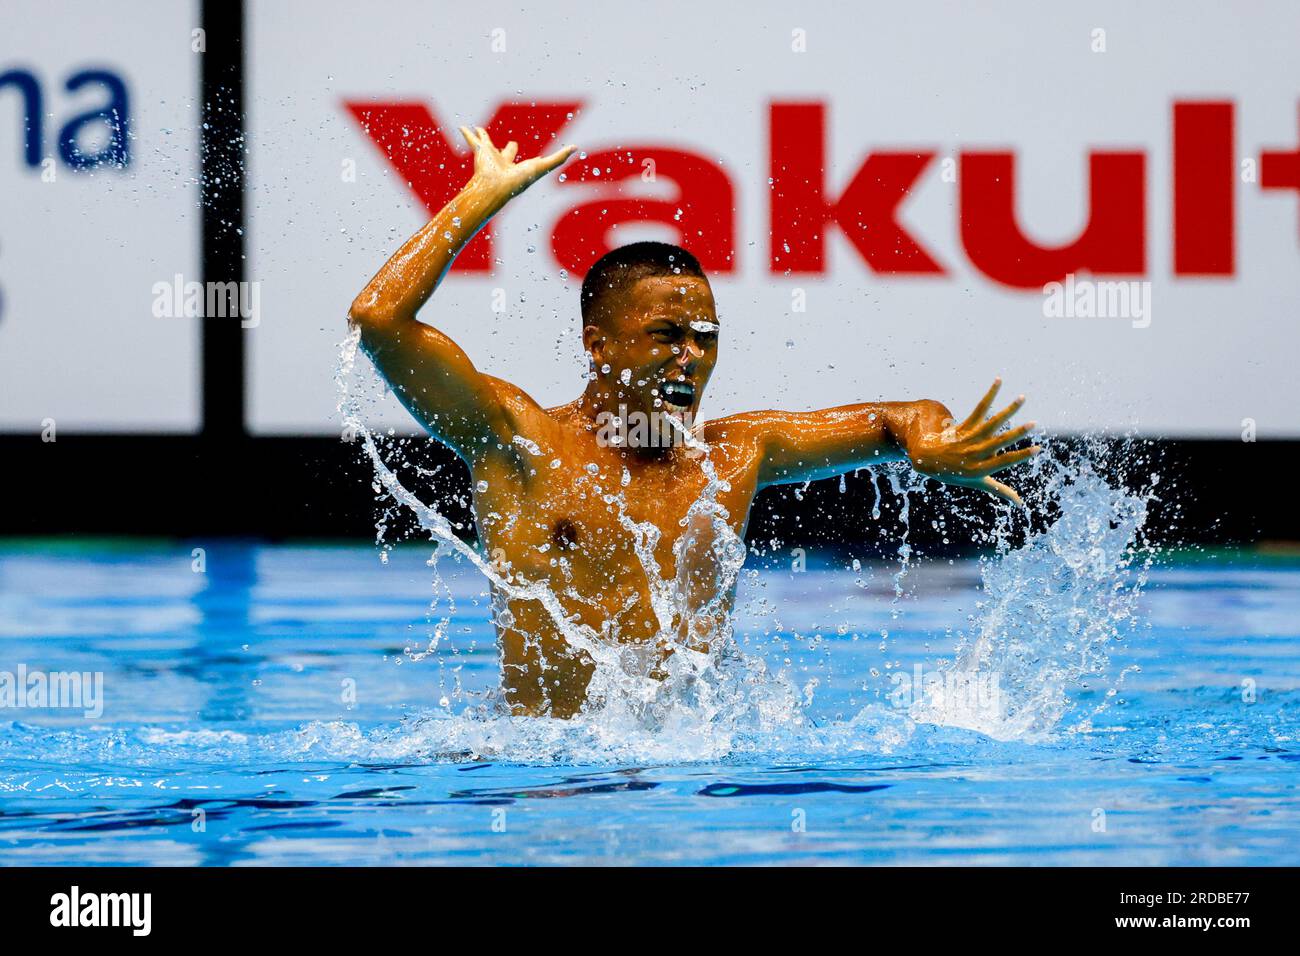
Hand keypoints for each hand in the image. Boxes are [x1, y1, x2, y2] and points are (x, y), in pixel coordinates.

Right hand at [459, 125, 575, 201]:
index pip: (528, 162)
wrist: (495, 188)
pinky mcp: (480, 152)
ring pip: (485, 142)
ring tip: (478, 129)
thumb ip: (558, 158)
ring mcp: (490, 156)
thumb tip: (576, 148)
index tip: (538, 158)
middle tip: (511, 145)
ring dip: (482, 136)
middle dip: (508, 148)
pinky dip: (467, 133)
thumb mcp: (543, 166)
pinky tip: (462, 126)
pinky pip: (472, 140)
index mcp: (517, 168)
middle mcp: (503, 162)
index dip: (534, 160)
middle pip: (506, 152)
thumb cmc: (518, 182)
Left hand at [907, 379, 1040, 505]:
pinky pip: (979, 409)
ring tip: (1022, 398)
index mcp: (980, 469)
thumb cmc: (957, 474)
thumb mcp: (978, 484)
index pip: (1005, 462)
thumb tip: (1020, 504)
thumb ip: (1000, 491)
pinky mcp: (963, 426)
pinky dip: (990, 395)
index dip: (1021, 456)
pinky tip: (998, 382)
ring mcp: (968, 439)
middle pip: (999, 441)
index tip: (1038, 449)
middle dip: (1017, 433)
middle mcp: (974, 454)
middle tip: (1033, 424)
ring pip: (991, 423)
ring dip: (1008, 410)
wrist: (928, 460)